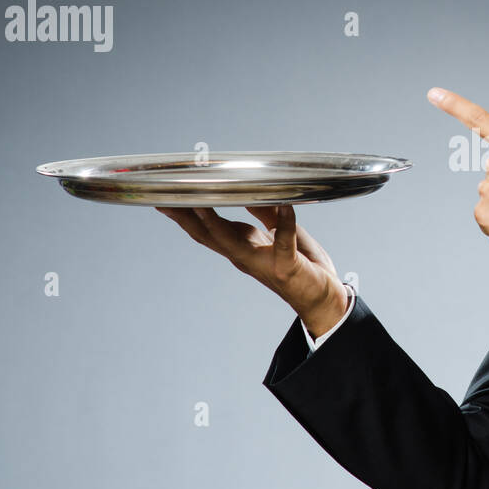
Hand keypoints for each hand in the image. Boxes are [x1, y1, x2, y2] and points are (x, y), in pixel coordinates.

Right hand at [156, 205, 348, 336]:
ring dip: (217, 223)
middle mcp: (246, 256)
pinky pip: (285, 244)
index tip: (164, 197)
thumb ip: (265, 212)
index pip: (207, 229)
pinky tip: (286, 205)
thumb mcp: (279, 232)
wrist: (324, 298)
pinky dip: (285, 224)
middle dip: (188, 218)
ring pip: (233, 243)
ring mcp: (264, 263)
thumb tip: (250, 190)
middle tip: (166, 200)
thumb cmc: (302, 265)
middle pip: (209, 236)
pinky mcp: (287, 267)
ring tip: (204, 202)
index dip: (186, 214)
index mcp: (242, 246)